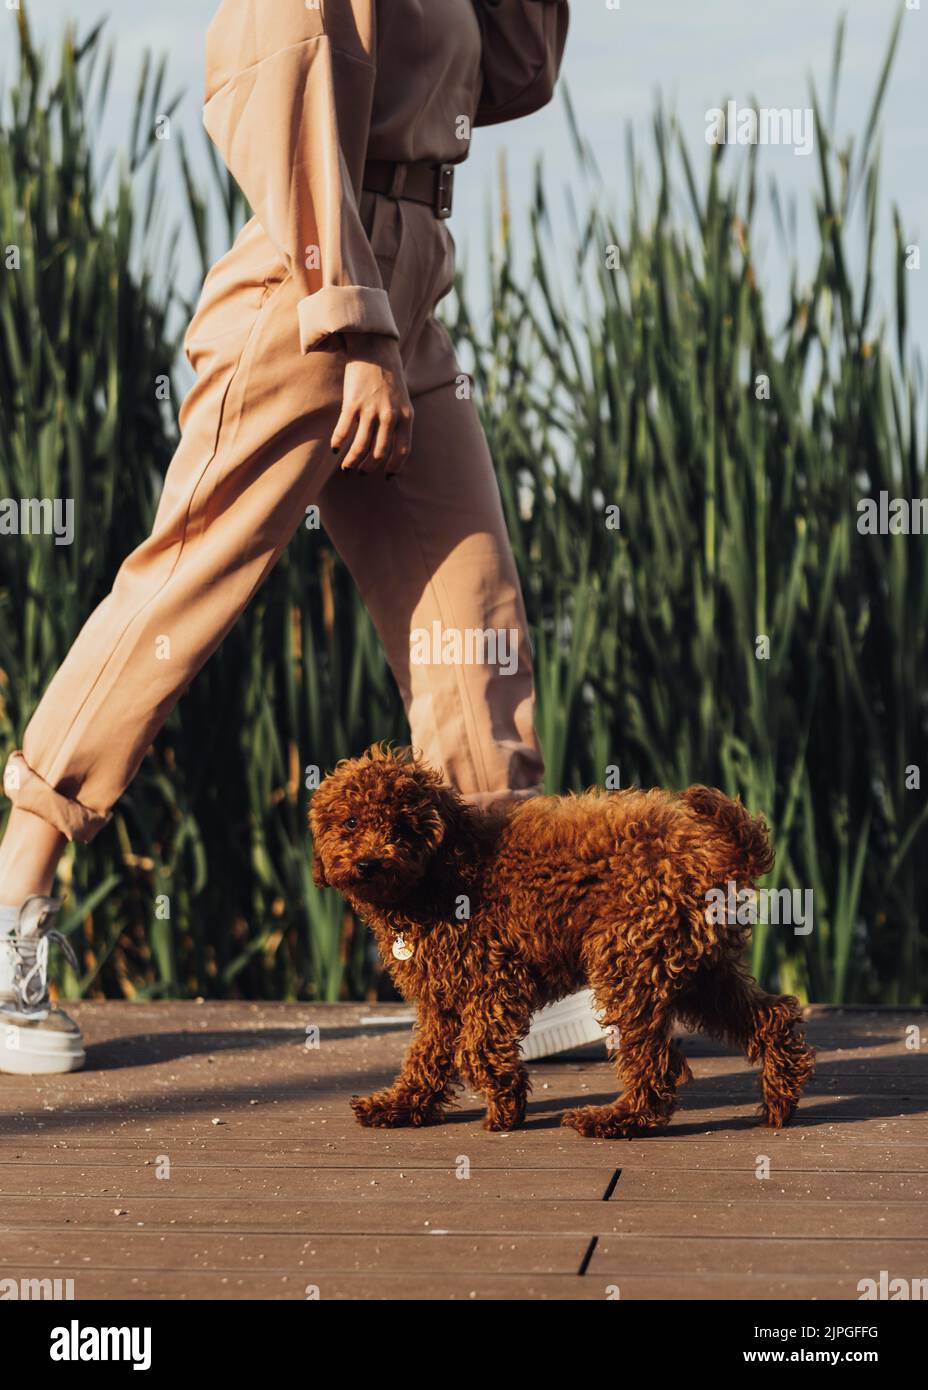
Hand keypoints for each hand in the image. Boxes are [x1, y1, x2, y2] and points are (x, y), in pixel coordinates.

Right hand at [331, 333, 413, 477]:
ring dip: (353, 462)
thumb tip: (390, 447)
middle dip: (369, 467)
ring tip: (347, 468)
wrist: (374, 347)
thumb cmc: (388, 375)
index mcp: (406, 416)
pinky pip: (344, 431)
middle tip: (361, 472)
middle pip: (380, 453)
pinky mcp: (353, 403)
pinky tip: (335, 449)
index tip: (385, 476)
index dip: (393, 467)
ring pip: (361, 447)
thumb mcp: (402, 399)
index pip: (402, 450)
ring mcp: (371, 410)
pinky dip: (338, 443)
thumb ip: (399, 421)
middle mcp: (390, 416)